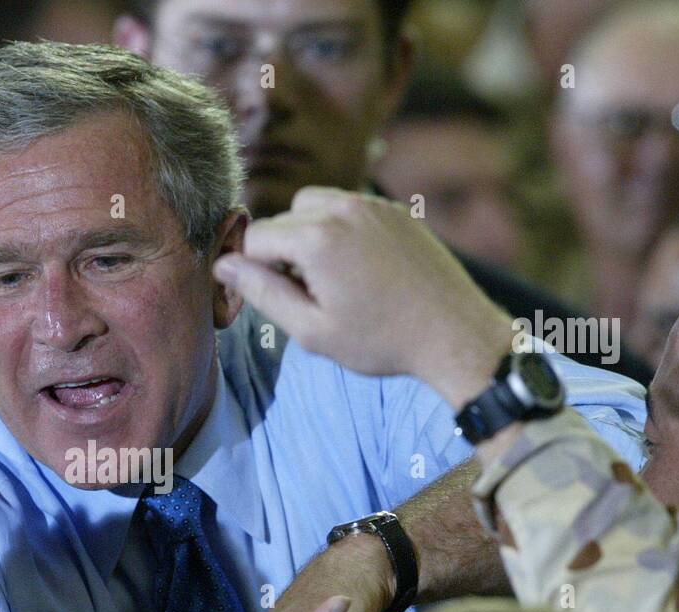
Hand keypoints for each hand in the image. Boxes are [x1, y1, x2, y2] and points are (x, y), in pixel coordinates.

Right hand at [213, 188, 511, 405]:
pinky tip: (359, 269)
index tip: (271, 298)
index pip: (254, 238)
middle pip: (282, 219)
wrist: (454, 333)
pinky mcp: (393, 210)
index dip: (252, 270)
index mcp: (316, 238)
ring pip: (313, 205)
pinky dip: (339, 231)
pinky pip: (347, 208)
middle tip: (307, 295)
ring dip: (308, 236)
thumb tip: (224, 265)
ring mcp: (372, 204)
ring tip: (330, 280)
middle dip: (281, 252)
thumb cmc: (381, 340)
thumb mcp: (311, 330)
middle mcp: (342, 208)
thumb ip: (262, 293)